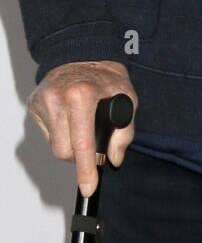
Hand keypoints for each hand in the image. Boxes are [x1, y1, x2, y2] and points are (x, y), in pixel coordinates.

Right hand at [27, 60, 136, 197]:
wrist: (82, 55)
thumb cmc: (106, 77)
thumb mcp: (127, 98)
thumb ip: (124, 132)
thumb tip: (114, 158)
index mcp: (81, 96)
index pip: (82, 144)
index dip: (86, 170)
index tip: (88, 187)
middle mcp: (58, 98)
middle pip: (64, 151)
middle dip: (79, 156)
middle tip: (92, 145)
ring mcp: (43, 101)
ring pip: (55, 145)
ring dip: (70, 145)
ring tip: (82, 126)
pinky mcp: (34, 105)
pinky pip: (47, 134)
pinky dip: (60, 133)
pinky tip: (70, 119)